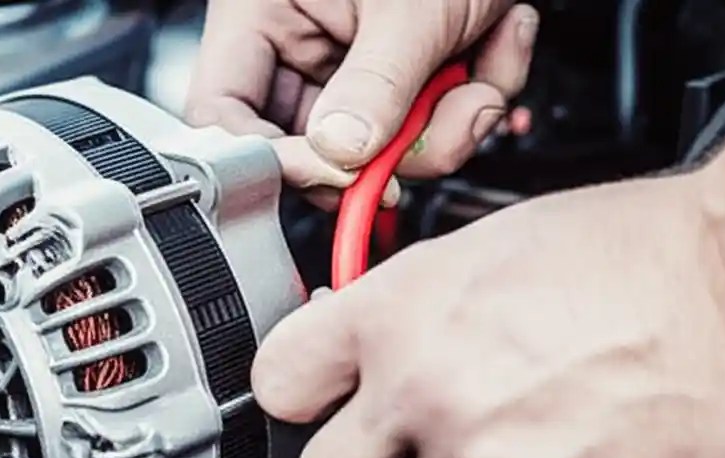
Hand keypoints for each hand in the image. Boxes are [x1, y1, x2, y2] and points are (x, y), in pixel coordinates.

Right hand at [185, 0, 537, 208]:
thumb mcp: (409, 8)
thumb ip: (376, 85)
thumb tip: (341, 155)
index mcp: (263, 14)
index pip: (227, 116)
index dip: (275, 160)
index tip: (340, 174)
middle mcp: (302, 45)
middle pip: (317, 148)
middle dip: (395, 150)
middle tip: (440, 128)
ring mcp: (356, 64)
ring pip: (385, 147)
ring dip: (452, 121)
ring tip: (484, 68)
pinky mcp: (408, 75)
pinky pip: (433, 124)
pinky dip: (479, 92)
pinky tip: (496, 39)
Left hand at [252, 169, 724, 457]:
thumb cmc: (626, 251)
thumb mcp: (477, 247)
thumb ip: (401, 310)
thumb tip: (358, 351)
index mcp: (392, 312)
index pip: (276, 384)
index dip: (296, 398)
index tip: (317, 405)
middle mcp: (420, 389)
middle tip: (399, 449)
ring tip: (520, 427)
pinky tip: (564, 452)